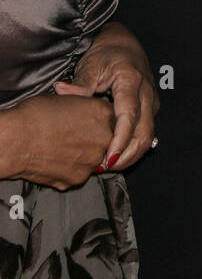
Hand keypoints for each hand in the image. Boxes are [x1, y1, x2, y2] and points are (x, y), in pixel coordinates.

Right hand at [0, 91, 114, 188]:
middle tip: (71, 137)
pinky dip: (68, 169)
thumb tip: (84, 113)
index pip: (109, 118)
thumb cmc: (34, 116)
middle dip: (91, 140)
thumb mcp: (66, 99)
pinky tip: (54, 159)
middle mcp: (104, 137)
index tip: (85, 123)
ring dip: (81, 155)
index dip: (95, 121)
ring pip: (92, 158)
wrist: (16, 139)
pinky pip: (78, 173)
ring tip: (60, 147)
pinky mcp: (79, 178)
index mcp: (103, 112)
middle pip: (105, 140)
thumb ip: (84, 107)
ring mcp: (93, 160)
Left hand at [69, 21, 158, 171]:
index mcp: (131, 81)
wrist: (124, 44)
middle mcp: (146, 94)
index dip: (120, 140)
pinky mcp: (150, 108)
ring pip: (148, 136)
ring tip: (109, 166)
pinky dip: (133, 147)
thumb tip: (61, 92)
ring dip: (131, 154)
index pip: (129, 116)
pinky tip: (116, 155)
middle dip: (128, 155)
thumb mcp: (90, 64)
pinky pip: (145, 132)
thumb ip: (80, 84)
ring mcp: (151, 102)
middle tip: (106, 168)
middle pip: (144, 133)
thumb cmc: (107, 53)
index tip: (108, 157)